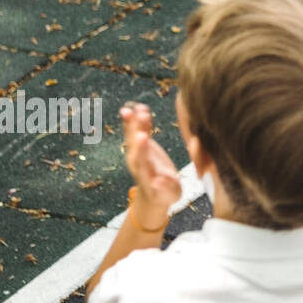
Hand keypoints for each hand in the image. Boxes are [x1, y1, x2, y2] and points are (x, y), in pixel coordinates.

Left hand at [120, 102, 181, 221]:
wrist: (153, 194)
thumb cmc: (165, 196)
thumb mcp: (169, 196)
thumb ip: (165, 188)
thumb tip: (158, 182)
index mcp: (145, 174)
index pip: (141, 160)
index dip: (142, 148)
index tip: (143, 136)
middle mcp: (137, 162)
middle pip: (134, 145)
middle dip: (136, 129)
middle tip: (139, 114)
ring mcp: (138, 153)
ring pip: (134, 136)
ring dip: (135, 121)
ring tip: (137, 107)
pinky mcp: (142, 146)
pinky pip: (139, 131)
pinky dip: (138, 120)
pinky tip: (140, 107)